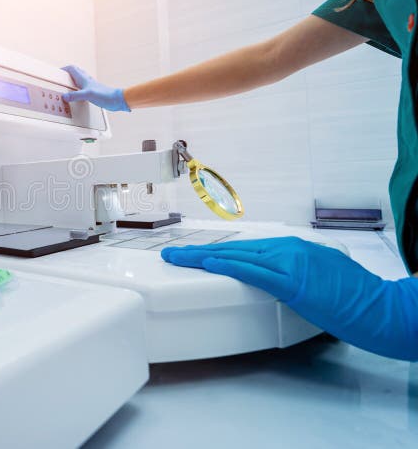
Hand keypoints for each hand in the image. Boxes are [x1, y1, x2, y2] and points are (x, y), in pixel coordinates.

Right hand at [61, 65, 129, 111]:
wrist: (116, 100)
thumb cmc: (105, 95)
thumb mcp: (88, 95)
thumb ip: (75, 95)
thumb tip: (65, 96)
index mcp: (84, 78)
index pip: (72, 68)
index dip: (64, 69)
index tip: (57, 72)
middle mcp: (87, 80)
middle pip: (75, 72)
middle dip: (67, 72)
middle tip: (60, 77)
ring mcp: (90, 86)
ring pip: (78, 79)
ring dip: (72, 79)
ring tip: (66, 84)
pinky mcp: (93, 92)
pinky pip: (82, 87)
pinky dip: (77, 88)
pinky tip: (77, 94)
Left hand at [161, 237, 417, 360]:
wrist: (383, 308)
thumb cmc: (355, 298)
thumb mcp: (317, 277)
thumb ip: (291, 275)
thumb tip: (272, 280)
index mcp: (293, 249)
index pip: (244, 248)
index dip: (215, 252)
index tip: (192, 255)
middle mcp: (289, 250)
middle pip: (233, 248)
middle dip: (199, 253)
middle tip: (172, 255)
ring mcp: (291, 263)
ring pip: (237, 256)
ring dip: (203, 258)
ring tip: (177, 260)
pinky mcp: (295, 281)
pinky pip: (254, 271)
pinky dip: (229, 266)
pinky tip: (210, 264)